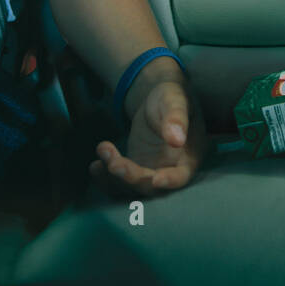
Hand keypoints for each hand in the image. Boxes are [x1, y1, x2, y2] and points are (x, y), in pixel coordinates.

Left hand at [89, 80, 206, 195]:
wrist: (156, 100)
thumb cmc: (170, 97)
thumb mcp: (174, 100)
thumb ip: (176, 117)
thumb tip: (177, 139)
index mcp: (189, 156)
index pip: (182, 176)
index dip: (170, 181)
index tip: (156, 179)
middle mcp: (170, 170)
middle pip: (152, 187)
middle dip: (132, 178)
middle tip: (114, 163)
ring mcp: (151, 172)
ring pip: (132, 187)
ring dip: (114, 177)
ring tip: (103, 150)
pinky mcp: (135, 171)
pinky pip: (120, 182)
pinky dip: (106, 178)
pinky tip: (95, 165)